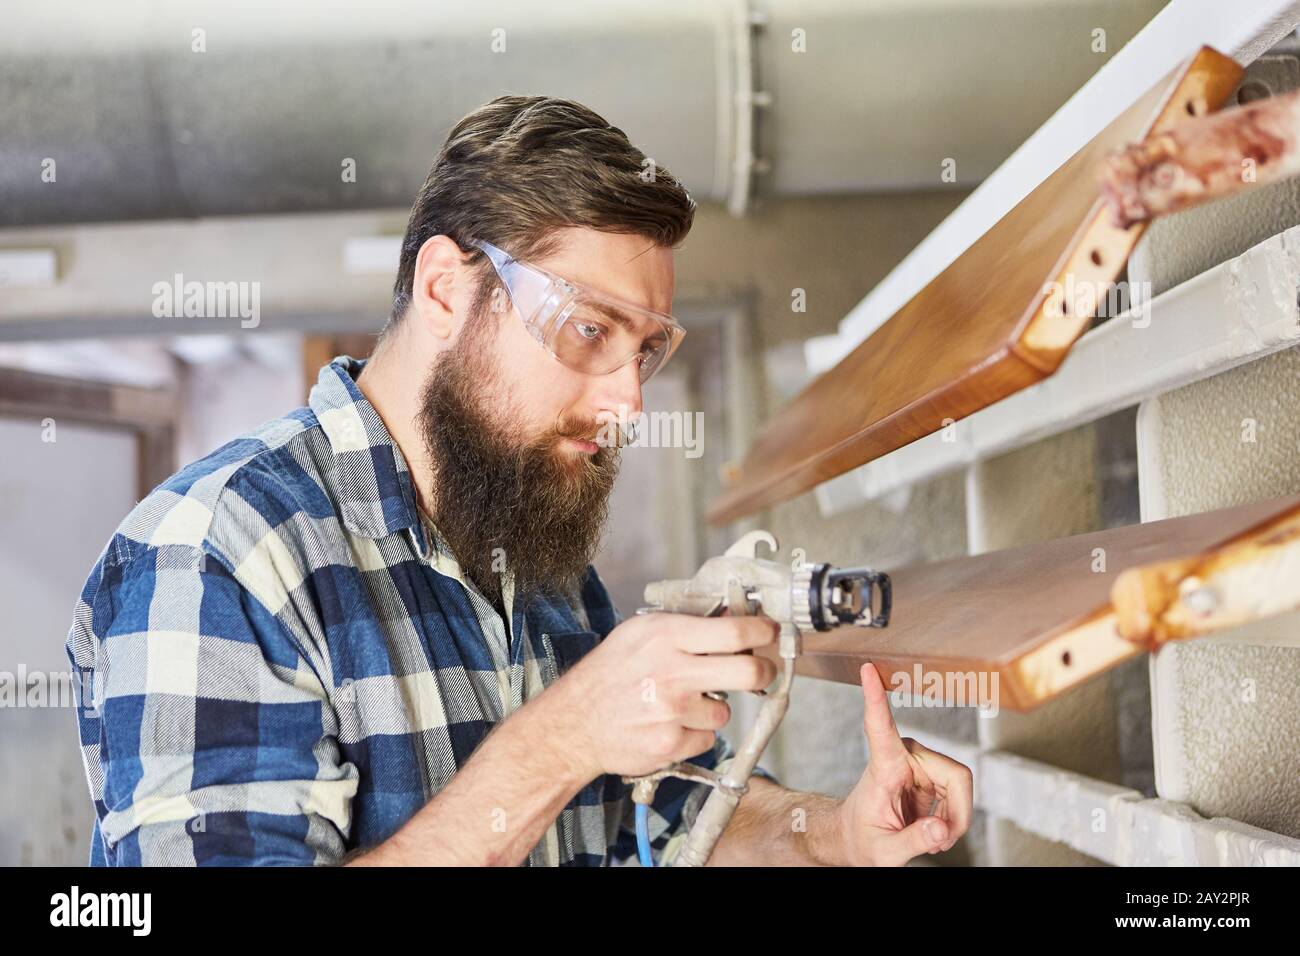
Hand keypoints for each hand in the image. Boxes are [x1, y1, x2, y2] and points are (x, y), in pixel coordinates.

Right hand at [546, 613, 778, 778]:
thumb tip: (734, 618)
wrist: (573, 724)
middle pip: (748, 671)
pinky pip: (707, 738)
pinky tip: (667, 725)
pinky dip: (693, 734)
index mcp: (665, 636)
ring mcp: (672, 710)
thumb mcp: (639, 634)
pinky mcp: (671, 743)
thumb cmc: (608, 675)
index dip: (763, 632)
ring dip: (710, 709)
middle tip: (759, 672)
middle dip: (763, 672)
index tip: (771, 633)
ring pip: (724, 710)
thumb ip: (685, 625)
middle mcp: (671, 671)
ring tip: (677, 704)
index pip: (734, 631)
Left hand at [835, 662, 972, 865]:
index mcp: (883, 765)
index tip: (867, 669)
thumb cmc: (863, 839)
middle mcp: (904, 754)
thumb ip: (914, 841)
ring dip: (955, 819)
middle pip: (956, 775)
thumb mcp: (884, 852)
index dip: (874, 697)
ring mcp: (921, 762)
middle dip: (957, 815)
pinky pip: (962, 793)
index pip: (878, 726)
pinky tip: (935, 826)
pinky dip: (954, 818)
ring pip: (963, 786)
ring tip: (932, 836)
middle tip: (939, 841)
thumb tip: (942, 829)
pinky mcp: (933, 773)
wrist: (859, 840)